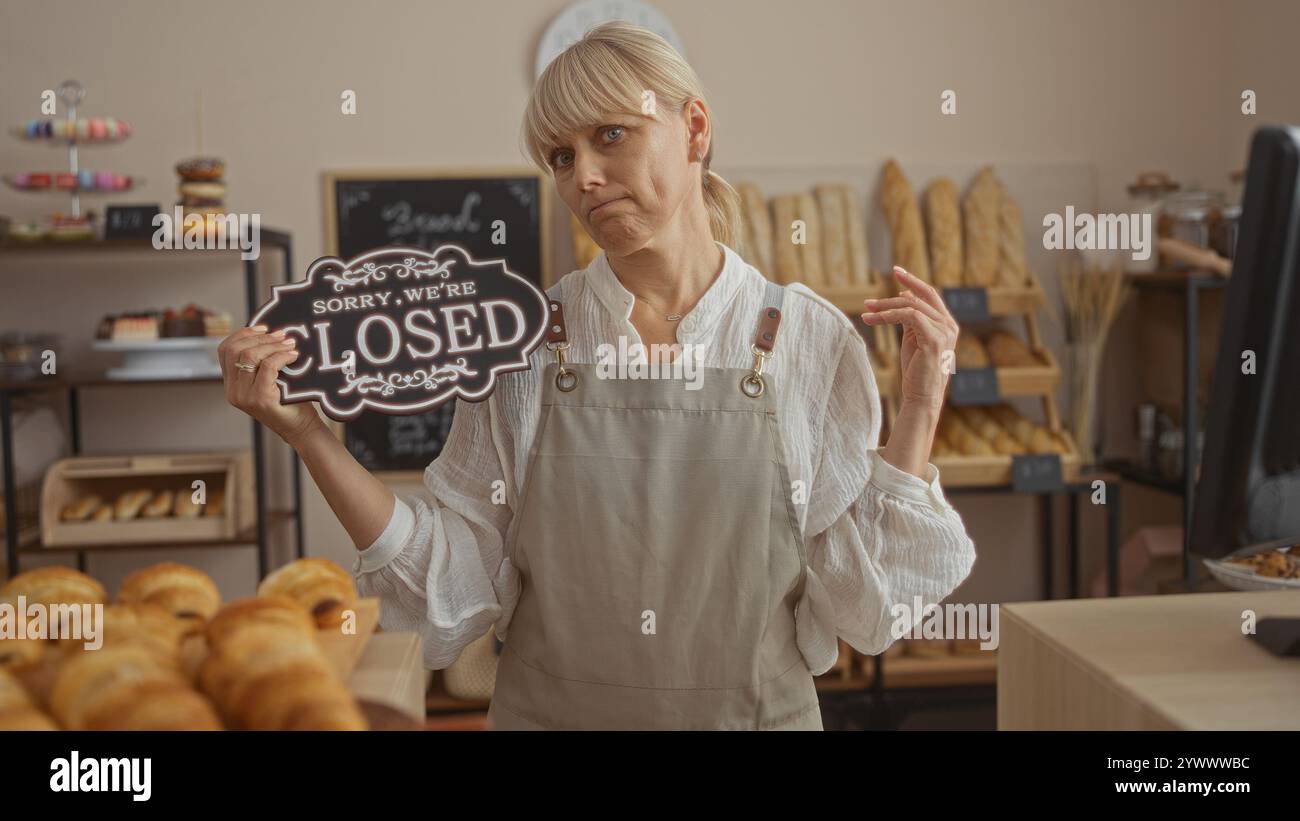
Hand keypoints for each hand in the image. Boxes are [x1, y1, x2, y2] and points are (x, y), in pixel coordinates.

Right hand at [217, 325, 323, 447]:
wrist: (300, 429)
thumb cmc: (289, 402)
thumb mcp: (270, 379)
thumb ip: (261, 362)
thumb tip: (269, 332)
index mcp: (231, 385)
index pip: (225, 350)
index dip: (242, 334)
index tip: (263, 328)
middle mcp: (233, 391)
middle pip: (236, 350)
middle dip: (260, 337)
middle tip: (281, 335)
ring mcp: (244, 396)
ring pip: (250, 356)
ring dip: (273, 345)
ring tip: (290, 344)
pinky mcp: (260, 399)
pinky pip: (268, 366)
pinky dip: (282, 356)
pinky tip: (294, 356)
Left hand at [860, 266, 958, 409]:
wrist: (922, 397)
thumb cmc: (916, 371)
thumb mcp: (914, 338)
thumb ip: (912, 318)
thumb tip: (904, 297)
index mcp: (946, 324)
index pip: (930, 294)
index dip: (913, 282)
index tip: (896, 272)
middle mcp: (949, 325)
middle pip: (920, 297)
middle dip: (894, 292)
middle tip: (870, 298)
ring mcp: (944, 332)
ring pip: (911, 306)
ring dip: (885, 307)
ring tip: (866, 312)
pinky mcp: (934, 339)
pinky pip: (909, 316)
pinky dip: (889, 315)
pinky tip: (874, 320)